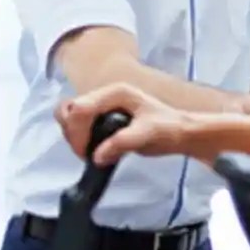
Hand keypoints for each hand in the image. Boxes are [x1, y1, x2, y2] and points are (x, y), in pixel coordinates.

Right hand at [55, 83, 191, 166]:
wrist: (179, 132)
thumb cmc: (167, 128)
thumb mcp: (148, 134)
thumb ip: (122, 143)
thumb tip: (97, 156)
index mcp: (115, 93)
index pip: (80, 107)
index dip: (77, 131)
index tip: (85, 153)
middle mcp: (105, 96)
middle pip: (70, 110)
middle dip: (72, 133)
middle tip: (85, 154)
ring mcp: (102, 106)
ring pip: (71, 117)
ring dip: (74, 137)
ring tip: (89, 153)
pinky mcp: (102, 118)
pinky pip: (80, 126)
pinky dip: (80, 139)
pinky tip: (92, 151)